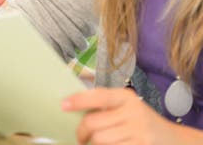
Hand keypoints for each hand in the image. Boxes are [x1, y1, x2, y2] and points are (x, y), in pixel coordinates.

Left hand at [64, 87, 188, 143]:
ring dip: (93, 144)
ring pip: (100, 140)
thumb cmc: (140, 121)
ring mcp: (139, 133)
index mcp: (126, 98)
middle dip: (81, 132)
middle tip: (80, 137)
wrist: (173, 140)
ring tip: (94, 143)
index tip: (63, 105)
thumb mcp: (126, 107)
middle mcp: (133, 112)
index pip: (98, 96)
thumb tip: (70, 106)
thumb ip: (104, 106)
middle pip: (93, 123)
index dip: (78, 101)